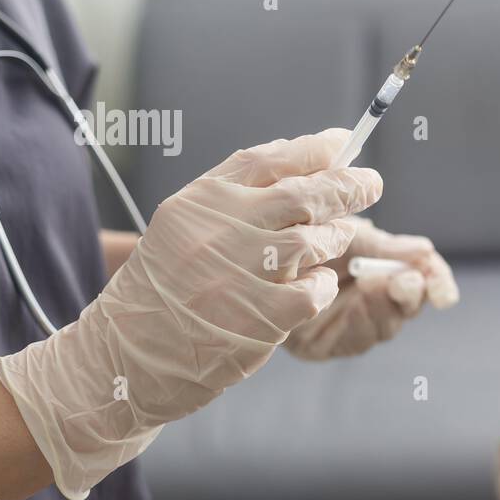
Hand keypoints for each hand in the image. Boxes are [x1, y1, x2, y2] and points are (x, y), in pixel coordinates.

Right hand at [0, 128, 381, 499]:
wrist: (127, 356)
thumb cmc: (168, 286)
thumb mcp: (185, 226)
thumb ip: (239, 192)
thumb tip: (309, 157)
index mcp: (201, 202)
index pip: (267, 160)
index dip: (311, 149)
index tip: (342, 142)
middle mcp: (220, 232)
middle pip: (303, 195)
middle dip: (347, 185)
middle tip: (371, 183)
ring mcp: (241, 276)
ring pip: (315, 241)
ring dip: (337, 237)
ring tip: (341, 237)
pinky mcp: (260, 318)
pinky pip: (315, 290)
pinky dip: (324, 285)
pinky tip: (317, 286)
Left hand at [285, 218, 458, 360]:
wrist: (246, 257)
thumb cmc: (302, 237)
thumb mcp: (349, 235)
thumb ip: (387, 248)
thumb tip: (426, 252)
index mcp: (382, 272)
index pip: (422, 281)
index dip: (437, 286)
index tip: (445, 295)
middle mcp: (369, 304)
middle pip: (406, 310)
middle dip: (408, 297)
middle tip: (404, 283)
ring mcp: (346, 328)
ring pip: (381, 329)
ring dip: (381, 309)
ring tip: (370, 286)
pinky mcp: (319, 348)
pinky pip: (348, 343)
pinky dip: (353, 326)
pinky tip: (350, 307)